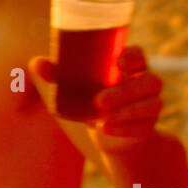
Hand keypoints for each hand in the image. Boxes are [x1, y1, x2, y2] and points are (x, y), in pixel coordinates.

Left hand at [29, 46, 164, 151]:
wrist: (106, 132)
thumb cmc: (91, 99)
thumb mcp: (75, 87)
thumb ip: (58, 74)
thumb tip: (36, 63)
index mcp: (129, 67)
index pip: (139, 55)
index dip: (133, 56)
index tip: (118, 62)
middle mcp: (145, 83)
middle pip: (149, 81)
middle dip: (124, 91)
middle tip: (98, 100)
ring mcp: (151, 105)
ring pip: (151, 105)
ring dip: (126, 112)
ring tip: (100, 119)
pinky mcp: (148, 127)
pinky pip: (143, 127)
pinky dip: (124, 129)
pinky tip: (105, 130)